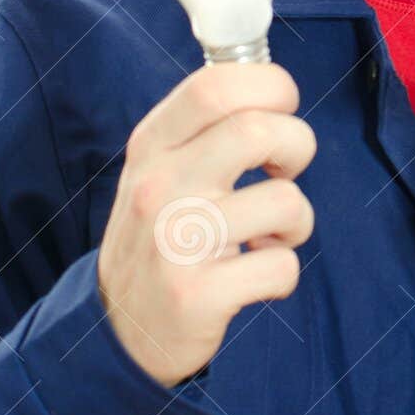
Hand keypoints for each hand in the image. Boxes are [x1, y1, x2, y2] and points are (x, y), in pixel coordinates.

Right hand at [97, 62, 316, 388]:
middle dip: (298, 146)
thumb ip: (204, 129)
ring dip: (298, 222)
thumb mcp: (160, 170)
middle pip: (258, 131)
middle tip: (284, 169)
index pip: (215, 85)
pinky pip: (282, 267)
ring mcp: (176, 241)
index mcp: (153, 145)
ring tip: (270, 235)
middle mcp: (160, 185)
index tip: (281, 109)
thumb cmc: (159, 238)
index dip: (270, 86)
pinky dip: (283, 274)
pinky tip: (255, 278)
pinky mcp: (196, 295)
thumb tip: (270, 85)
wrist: (117, 330)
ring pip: (286, 201)